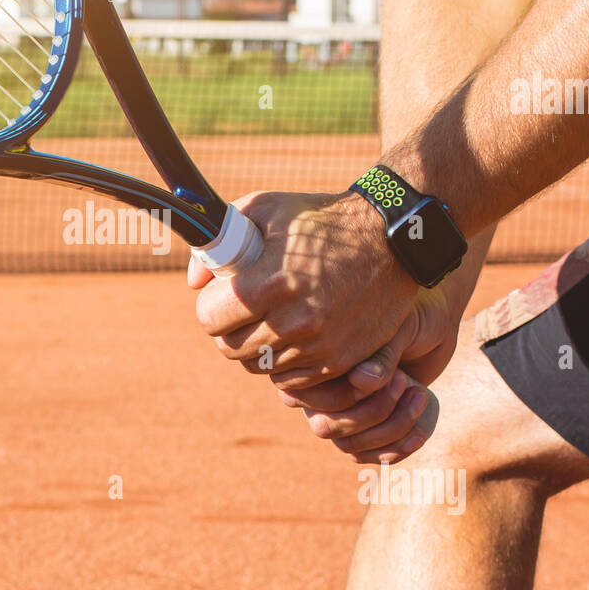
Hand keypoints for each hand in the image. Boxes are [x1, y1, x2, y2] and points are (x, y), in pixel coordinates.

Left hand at [188, 190, 420, 389]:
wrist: (393, 239)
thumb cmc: (323, 220)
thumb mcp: (266, 210)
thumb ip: (220, 241)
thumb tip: (194, 281)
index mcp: (271, 283)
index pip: (210, 319)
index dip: (209, 305)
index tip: (220, 293)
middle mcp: (295, 321)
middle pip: (229, 349)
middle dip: (228, 328)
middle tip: (241, 308)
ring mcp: (319, 347)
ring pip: (258, 367)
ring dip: (255, 346)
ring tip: (269, 317)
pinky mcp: (339, 361)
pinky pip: (291, 379)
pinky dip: (284, 362)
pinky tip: (292, 334)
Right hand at [271, 273, 462, 463]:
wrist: (432, 324)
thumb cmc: (404, 321)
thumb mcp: (393, 332)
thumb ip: (377, 357)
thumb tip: (360, 382)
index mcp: (309, 366)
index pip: (307, 398)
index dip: (346, 394)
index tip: (387, 373)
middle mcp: (317, 395)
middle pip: (326, 427)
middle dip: (373, 411)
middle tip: (405, 380)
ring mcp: (341, 417)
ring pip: (351, 446)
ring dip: (392, 428)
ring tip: (421, 395)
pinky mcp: (368, 432)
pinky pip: (372, 456)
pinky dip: (399, 447)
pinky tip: (421, 430)